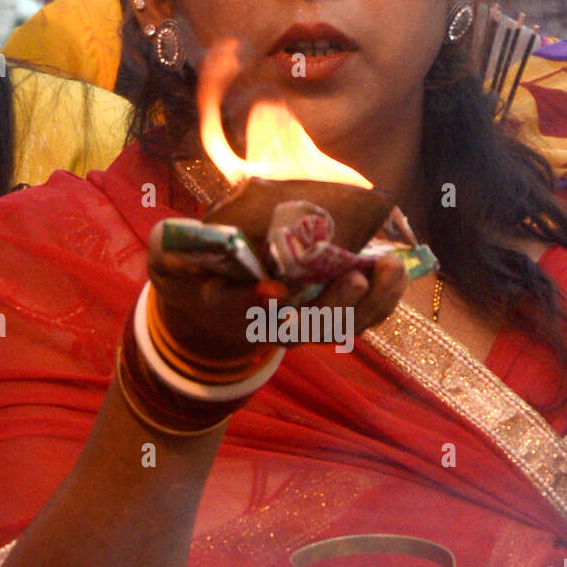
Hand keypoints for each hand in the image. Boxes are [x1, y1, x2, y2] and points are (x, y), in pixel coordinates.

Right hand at [147, 223, 406, 364]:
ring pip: (339, 325)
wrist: (206, 295)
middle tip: (356, 277)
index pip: (242, 313)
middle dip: (334, 304)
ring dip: (370, 302)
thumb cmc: (190, 267)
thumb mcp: (168, 253)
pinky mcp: (323, 314)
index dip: (255, 305)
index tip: (273, 292)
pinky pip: (357, 316)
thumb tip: (186, 240)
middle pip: (306, 326)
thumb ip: (173, 248)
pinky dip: (380, 298)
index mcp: (228, 308)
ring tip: (392, 268)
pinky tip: (397, 269)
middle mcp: (269, 324)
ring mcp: (300, 323)